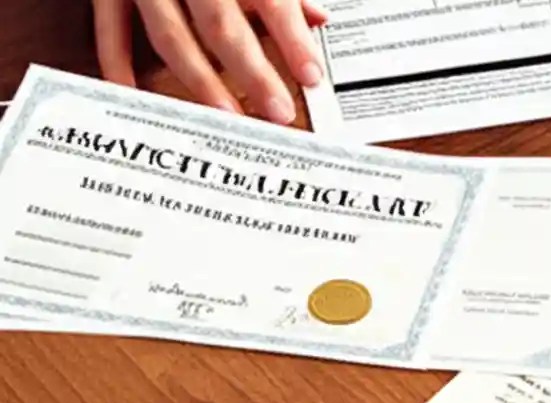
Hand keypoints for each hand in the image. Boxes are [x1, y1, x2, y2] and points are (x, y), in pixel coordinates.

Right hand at [91, 0, 329, 123]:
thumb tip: (317, 17)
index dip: (292, 39)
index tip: (312, 76)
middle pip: (221, 23)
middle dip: (253, 72)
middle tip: (278, 110)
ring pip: (171, 36)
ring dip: (200, 82)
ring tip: (227, 116)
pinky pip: (111, 32)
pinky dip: (121, 70)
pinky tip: (139, 100)